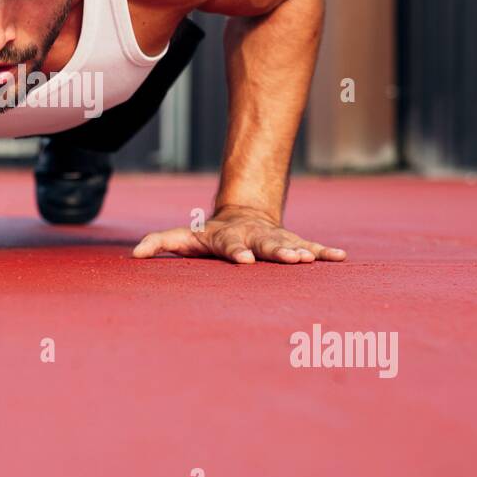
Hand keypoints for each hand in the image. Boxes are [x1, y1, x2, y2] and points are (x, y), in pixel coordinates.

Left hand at [132, 205, 345, 264]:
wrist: (243, 215)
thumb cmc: (209, 236)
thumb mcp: (184, 238)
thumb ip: (161, 242)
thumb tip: (135, 254)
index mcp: (228, 238)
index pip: (231, 246)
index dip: (237, 252)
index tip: (244, 261)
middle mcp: (254, 237)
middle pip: (265, 244)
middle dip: (277, 251)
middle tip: (290, 259)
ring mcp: (275, 239)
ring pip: (290, 244)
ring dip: (303, 252)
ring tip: (314, 260)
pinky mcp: (292, 242)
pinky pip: (311, 247)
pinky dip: (325, 252)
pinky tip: (341, 258)